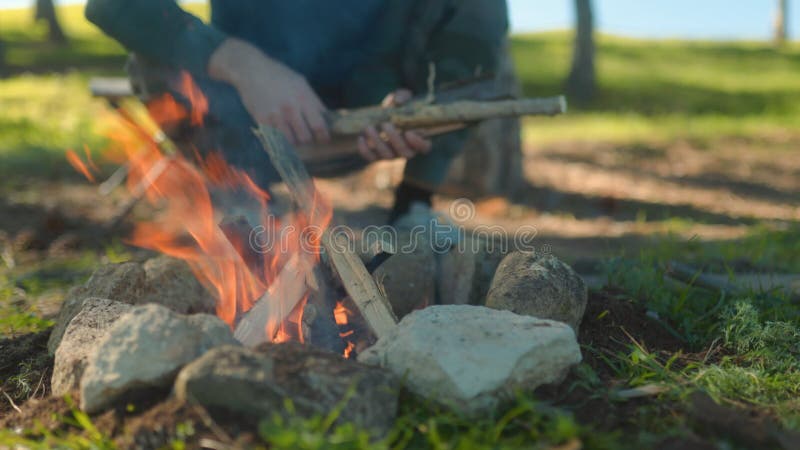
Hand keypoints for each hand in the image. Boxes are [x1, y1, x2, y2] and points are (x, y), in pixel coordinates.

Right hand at [208, 38, 329, 144]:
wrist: (251, 70)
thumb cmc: (279, 75)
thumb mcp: (301, 83)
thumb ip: (313, 101)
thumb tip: (327, 119)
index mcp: (303, 97)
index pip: (319, 125)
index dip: (324, 136)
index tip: (324, 140)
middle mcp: (290, 108)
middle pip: (305, 137)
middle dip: (308, 139)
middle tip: (306, 136)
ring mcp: (275, 115)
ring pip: (291, 141)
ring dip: (294, 140)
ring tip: (292, 134)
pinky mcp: (262, 120)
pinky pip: (275, 139)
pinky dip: (280, 139)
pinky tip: (279, 132)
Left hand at [357, 89, 431, 160]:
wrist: (379, 116)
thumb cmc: (396, 107)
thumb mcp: (402, 97)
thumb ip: (403, 96)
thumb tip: (398, 101)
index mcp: (418, 138)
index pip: (425, 147)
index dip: (418, 143)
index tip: (409, 132)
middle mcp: (407, 150)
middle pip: (405, 153)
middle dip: (394, 139)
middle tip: (385, 124)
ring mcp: (392, 155)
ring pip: (388, 156)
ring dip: (377, 142)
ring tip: (368, 127)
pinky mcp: (377, 157)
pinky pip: (372, 158)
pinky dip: (365, 150)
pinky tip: (361, 138)